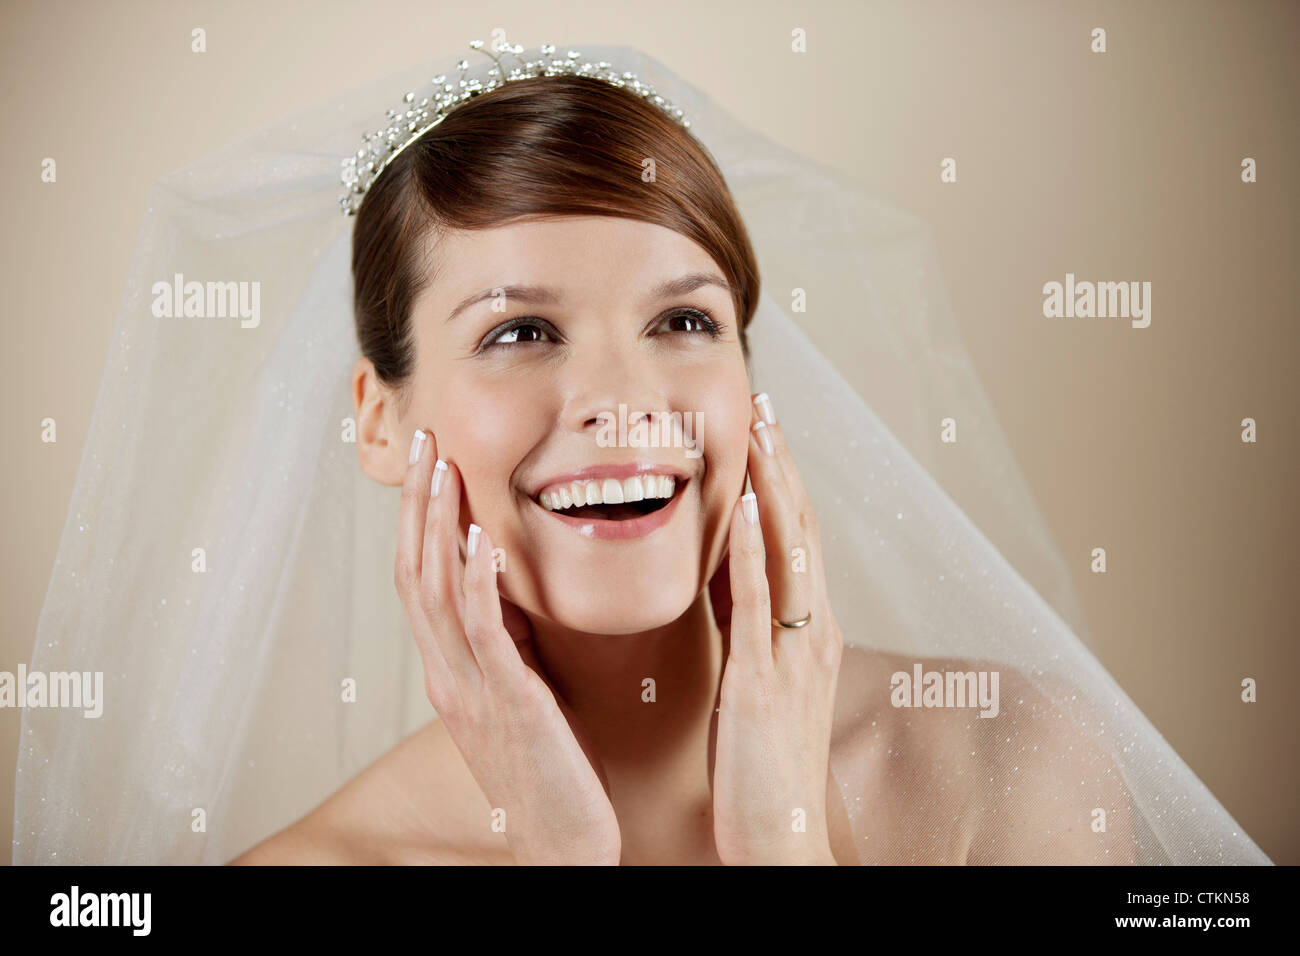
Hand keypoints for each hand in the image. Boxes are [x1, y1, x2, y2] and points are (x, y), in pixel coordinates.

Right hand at [396, 429, 620, 864]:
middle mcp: (447, 675)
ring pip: (437, 592)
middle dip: (419, 505)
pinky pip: (483, 633)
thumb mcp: (518, 697)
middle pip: (414, 572)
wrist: (563, 843)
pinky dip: (476, 582)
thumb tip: (507, 594)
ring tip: (444, 467)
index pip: (420, 581)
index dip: (420, 521)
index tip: (431, 465)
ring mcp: (469, 690)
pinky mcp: (507, 703)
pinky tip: (479, 539)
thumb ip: (506, 647)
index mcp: (449, 672)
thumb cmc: (551, 771)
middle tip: (425, 442)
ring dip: (438, 525)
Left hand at [709, 394, 842, 864]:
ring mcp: (790, 653)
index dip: (783, 479)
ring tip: (757, 428)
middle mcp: (810, 632)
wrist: (780, 837)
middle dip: (782, 463)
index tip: (764, 428)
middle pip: (801, 528)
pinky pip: (758, 601)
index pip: (798, 538)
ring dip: (772, 484)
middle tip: (764, 401)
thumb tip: (725, 576)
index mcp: (807, 632)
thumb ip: (748, 627)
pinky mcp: (760, 680)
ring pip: (787, 550)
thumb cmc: (764, 766)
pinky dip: (754, 547)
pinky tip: (745, 504)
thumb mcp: (759, 682)